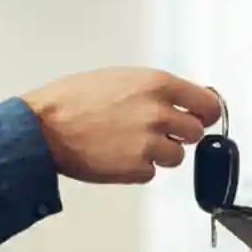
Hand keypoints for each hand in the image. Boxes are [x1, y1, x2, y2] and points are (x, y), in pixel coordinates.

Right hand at [21, 67, 220, 183]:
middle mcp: (158, 113)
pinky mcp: (136, 169)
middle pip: (196, 132)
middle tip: (161, 132)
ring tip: (132, 143)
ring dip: (161, 153)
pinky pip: (152, 172)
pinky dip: (139, 168)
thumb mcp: (121, 78)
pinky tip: (117, 154)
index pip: (207, 102)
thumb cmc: (73, 99)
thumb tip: (182, 99)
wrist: (44, 128)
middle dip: (182, 134)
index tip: (204, 116)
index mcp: (157, 84)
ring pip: (176, 156)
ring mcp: (149, 143)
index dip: (206, 112)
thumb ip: (155, 89)